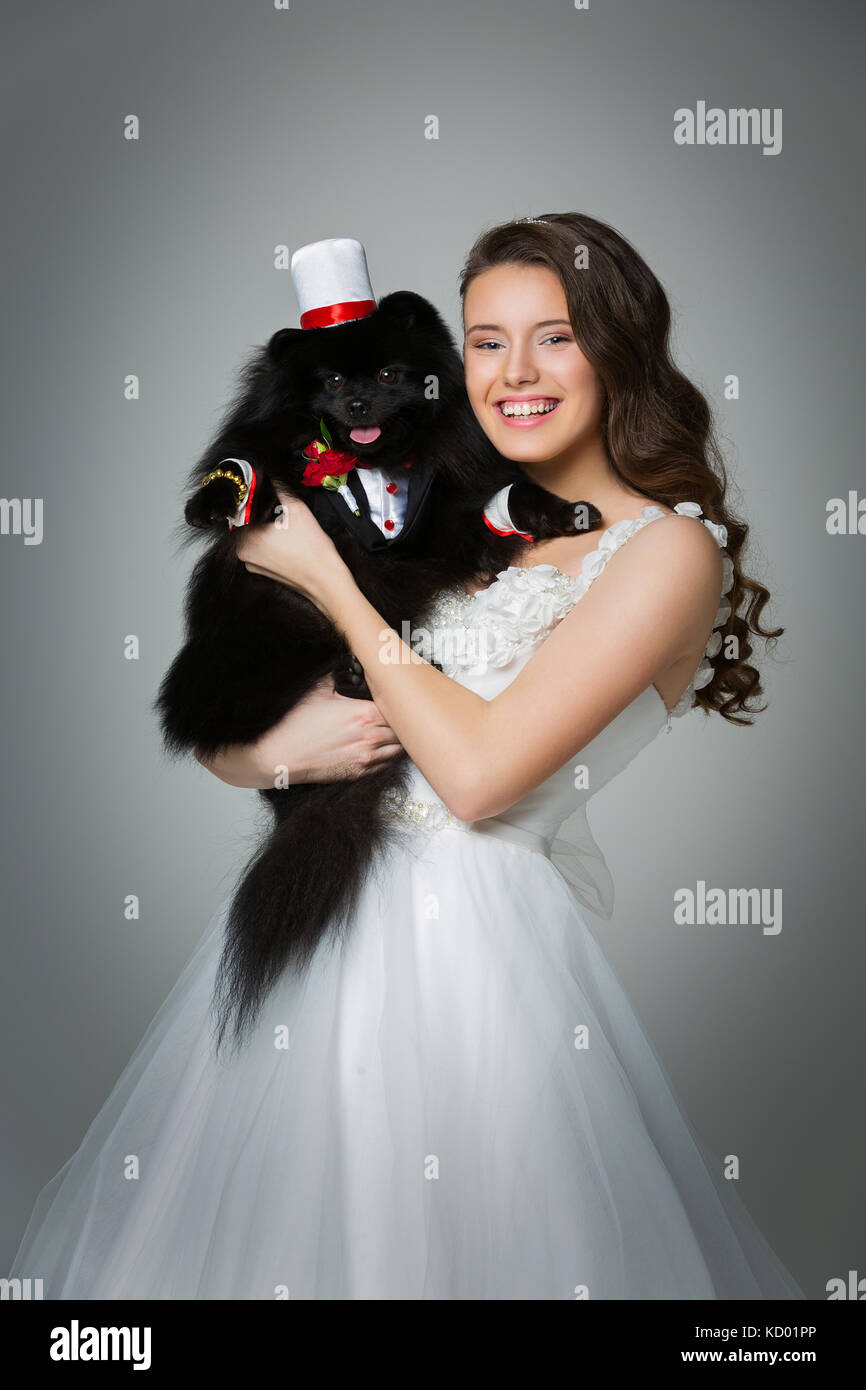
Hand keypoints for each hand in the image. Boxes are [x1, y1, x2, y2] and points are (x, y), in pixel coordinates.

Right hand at [195, 675, 402, 787]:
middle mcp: (369, 738)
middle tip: (403, 710)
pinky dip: (389, 754)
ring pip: (398, 749)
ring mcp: (365, 758)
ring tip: (397, 728)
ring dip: (399, 738)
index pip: (399, 707)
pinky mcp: (358, 773)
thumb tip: (350, 665)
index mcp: (363, 714)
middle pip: (403, 729)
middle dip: (403, 719)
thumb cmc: (293, 725)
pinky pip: (386, 764)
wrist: (277, 755)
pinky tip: (384, 745)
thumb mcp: (317, 690)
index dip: (402, 700)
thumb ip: (341, 678)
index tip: (401, 694)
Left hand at [234, 485, 344, 609]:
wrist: (325, 579)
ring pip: (253, 534)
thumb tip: (270, 472)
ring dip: (263, 524)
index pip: (240, 507)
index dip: (253, 495)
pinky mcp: (261, 570)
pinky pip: (259, 548)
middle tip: (278, 505)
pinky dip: (267, 539)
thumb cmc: (311, 549)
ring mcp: (251, 564)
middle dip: (260, 510)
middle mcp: (242, 552)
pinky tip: (284, 537)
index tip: (264, 488)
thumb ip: (278, 486)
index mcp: (245, 537)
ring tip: (283, 521)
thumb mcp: (296, 508)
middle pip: (245, 521)